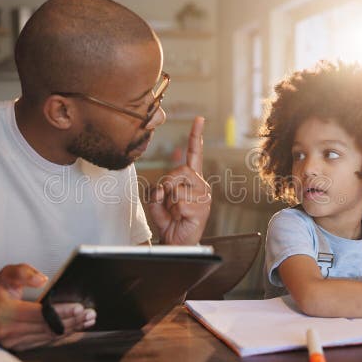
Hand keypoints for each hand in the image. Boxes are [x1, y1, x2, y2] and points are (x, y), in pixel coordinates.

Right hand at [0, 264, 95, 350]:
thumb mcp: (6, 274)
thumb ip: (23, 272)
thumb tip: (42, 280)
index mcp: (5, 312)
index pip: (39, 314)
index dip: (60, 312)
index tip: (79, 307)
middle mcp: (8, 331)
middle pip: (47, 327)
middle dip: (72, 320)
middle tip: (90, 313)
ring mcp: (14, 342)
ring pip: (49, 336)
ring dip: (71, 328)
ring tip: (88, 319)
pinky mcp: (21, 347)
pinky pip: (46, 341)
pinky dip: (63, 334)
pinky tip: (77, 327)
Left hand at [147, 117, 211, 244]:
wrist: (175, 241)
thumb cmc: (169, 220)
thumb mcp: (157, 201)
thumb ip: (157, 190)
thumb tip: (163, 188)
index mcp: (191, 179)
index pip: (194, 154)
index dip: (196, 136)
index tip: (199, 119)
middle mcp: (201, 185)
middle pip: (181, 170)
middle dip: (168, 183)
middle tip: (168, 199)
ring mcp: (204, 197)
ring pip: (178, 189)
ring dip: (170, 202)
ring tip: (176, 212)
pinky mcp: (202, 210)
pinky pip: (180, 203)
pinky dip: (174, 212)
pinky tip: (180, 218)